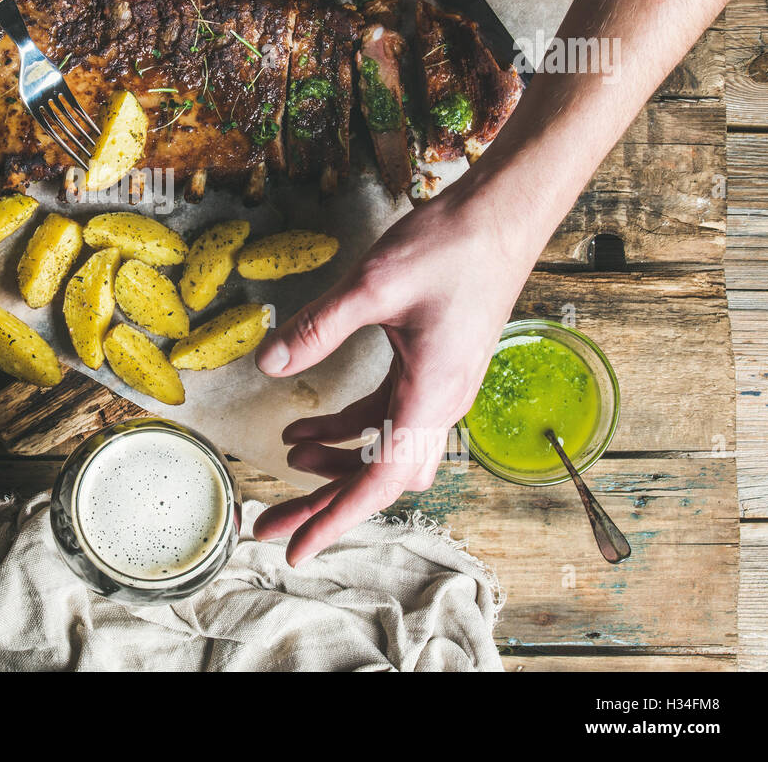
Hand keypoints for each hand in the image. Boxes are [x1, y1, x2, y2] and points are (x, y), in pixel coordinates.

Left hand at [253, 187, 538, 564]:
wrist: (500, 218)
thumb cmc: (449, 247)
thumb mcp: (373, 285)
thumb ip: (318, 327)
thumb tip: (268, 366)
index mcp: (430, 396)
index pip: (378, 481)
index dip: (334, 519)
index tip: (296, 548)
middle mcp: (439, 404)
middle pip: (377, 478)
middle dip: (323, 503)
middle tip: (269, 523)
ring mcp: (437, 389)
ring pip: (382, 451)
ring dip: (335, 466)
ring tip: (283, 466)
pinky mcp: (430, 370)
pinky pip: (386, 418)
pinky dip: (347, 431)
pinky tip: (308, 428)